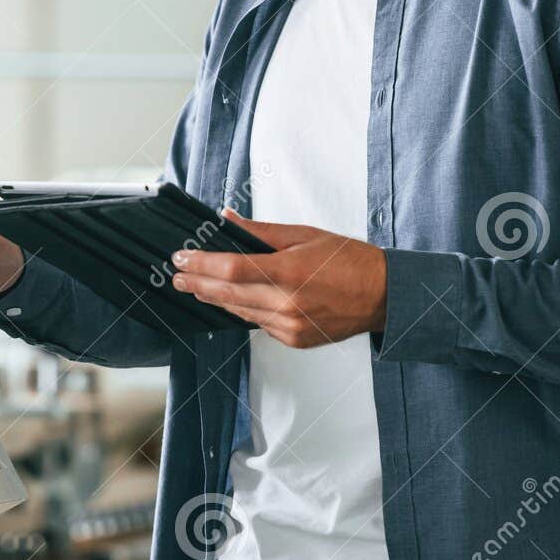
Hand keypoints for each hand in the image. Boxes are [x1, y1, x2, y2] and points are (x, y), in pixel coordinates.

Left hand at [170, 211, 387, 346]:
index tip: (180, 258)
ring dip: (216, 298)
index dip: (201, 264)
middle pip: (227, 294)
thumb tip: (226, 219)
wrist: (383, 296)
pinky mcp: (294, 340)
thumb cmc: (349, 261)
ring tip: (196, 286)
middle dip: (197, 284)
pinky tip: (233, 299)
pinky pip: (258, 324)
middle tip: (177, 276)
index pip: (231, 269)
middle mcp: (287, 304)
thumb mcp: (303, 235)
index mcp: (289, 273)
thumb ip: (260, 232)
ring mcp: (290, 326)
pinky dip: (244, 310)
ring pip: (240, 311)